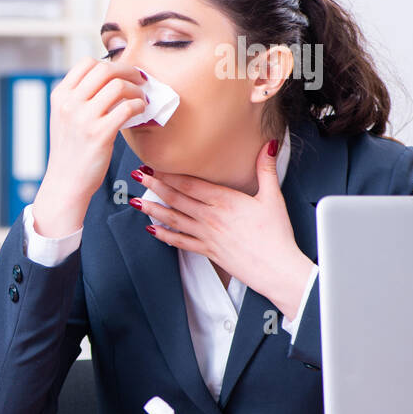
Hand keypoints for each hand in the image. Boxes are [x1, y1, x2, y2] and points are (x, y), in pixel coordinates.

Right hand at [32, 58, 146, 235]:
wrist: (65, 182)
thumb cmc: (70, 151)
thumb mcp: (64, 118)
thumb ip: (79, 97)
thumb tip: (111, 79)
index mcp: (60, 96)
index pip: (86, 63)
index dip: (110, 63)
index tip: (122, 73)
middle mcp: (69, 104)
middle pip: (105, 69)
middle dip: (128, 71)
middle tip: (139, 80)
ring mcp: (83, 118)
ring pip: (119, 86)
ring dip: (136, 90)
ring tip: (141, 99)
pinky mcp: (100, 134)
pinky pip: (128, 108)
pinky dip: (139, 106)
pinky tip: (140, 112)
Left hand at [131, 139, 315, 318]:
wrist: (277, 268)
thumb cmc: (276, 234)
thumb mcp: (273, 197)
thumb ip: (266, 169)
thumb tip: (268, 145)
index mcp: (225, 201)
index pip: (190, 184)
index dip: (169, 174)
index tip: (155, 165)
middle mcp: (211, 218)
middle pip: (176, 198)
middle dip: (154, 186)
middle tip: (138, 176)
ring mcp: (207, 235)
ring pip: (173, 219)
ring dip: (152, 209)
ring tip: (135, 201)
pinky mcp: (207, 251)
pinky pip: (180, 242)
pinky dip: (164, 235)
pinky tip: (152, 229)